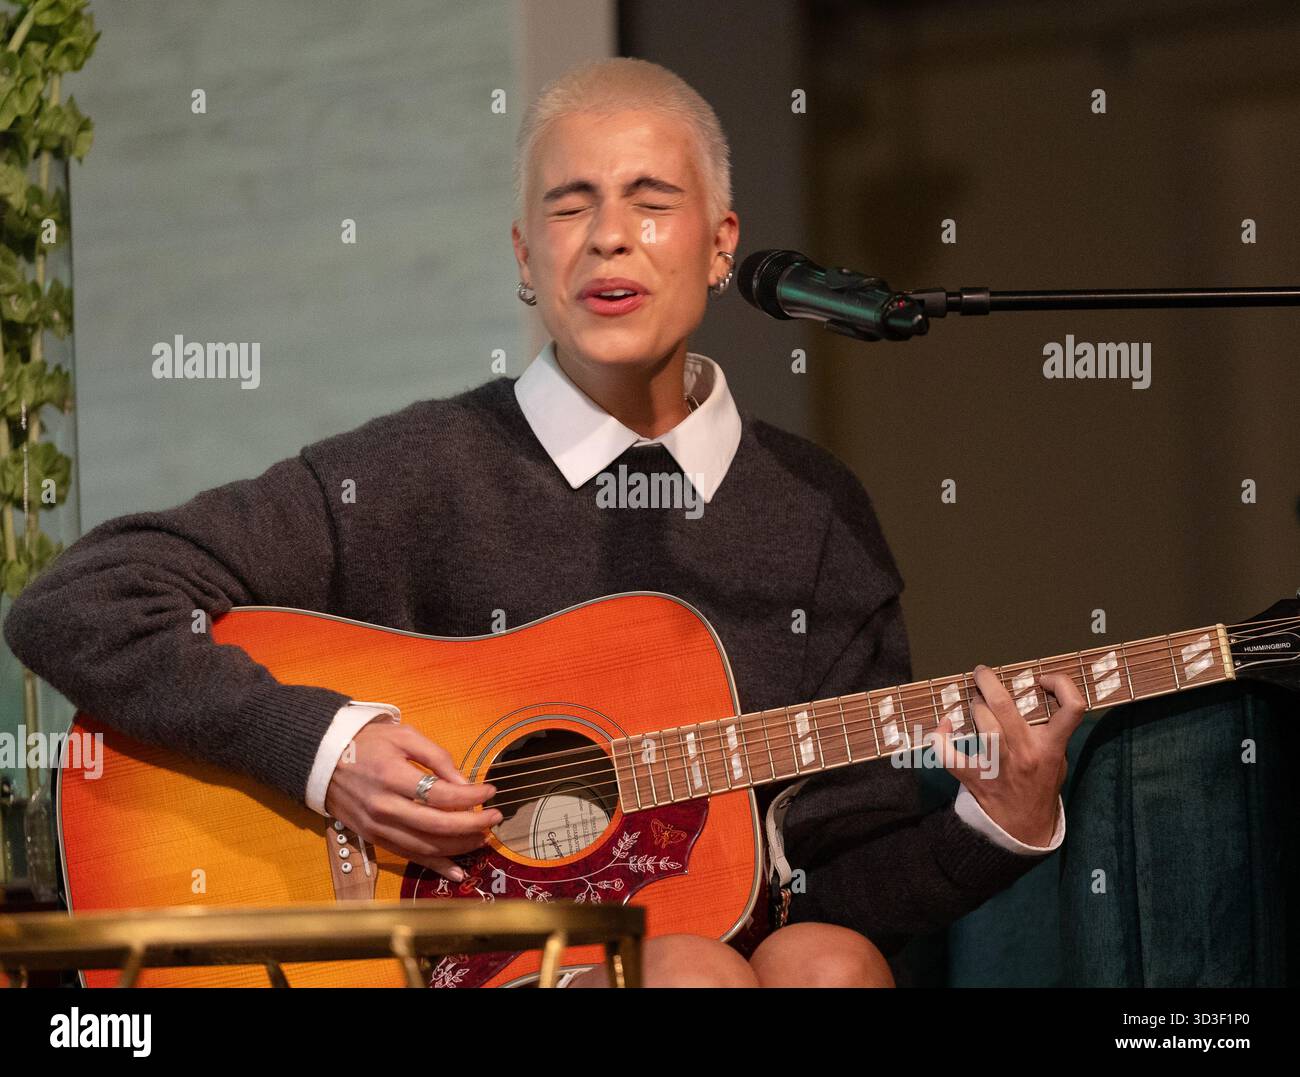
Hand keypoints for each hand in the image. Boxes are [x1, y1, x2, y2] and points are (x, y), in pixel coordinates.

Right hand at [324, 721, 500, 880]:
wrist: (323, 760)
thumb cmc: (368, 743)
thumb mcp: (404, 736)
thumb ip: (437, 757)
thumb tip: (465, 784)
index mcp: (392, 776)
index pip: (440, 794)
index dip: (471, 797)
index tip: (490, 791)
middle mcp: (383, 806)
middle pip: (436, 826)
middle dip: (472, 826)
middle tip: (495, 819)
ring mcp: (377, 826)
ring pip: (425, 847)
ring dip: (458, 846)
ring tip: (482, 837)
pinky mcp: (373, 838)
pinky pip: (407, 856)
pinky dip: (434, 866)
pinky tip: (457, 871)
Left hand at [928, 664, 1085, 845]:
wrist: (1025, 828)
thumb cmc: (1039, 784)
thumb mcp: (1058, 758)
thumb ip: (1051, 730)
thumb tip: (1036, 693)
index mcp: (1051, 746)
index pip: (1073, 708)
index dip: (1061, 684)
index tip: (1042, 680)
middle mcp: (1026, 753)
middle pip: (1004, 706)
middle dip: (988, 681)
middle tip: (981, 673)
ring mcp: (1000, 767)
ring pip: (984, 726)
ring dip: (973, 706)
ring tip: (973, 701)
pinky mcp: (975, 779)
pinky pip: (950, 757)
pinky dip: (939, 739)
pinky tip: (943, 726)